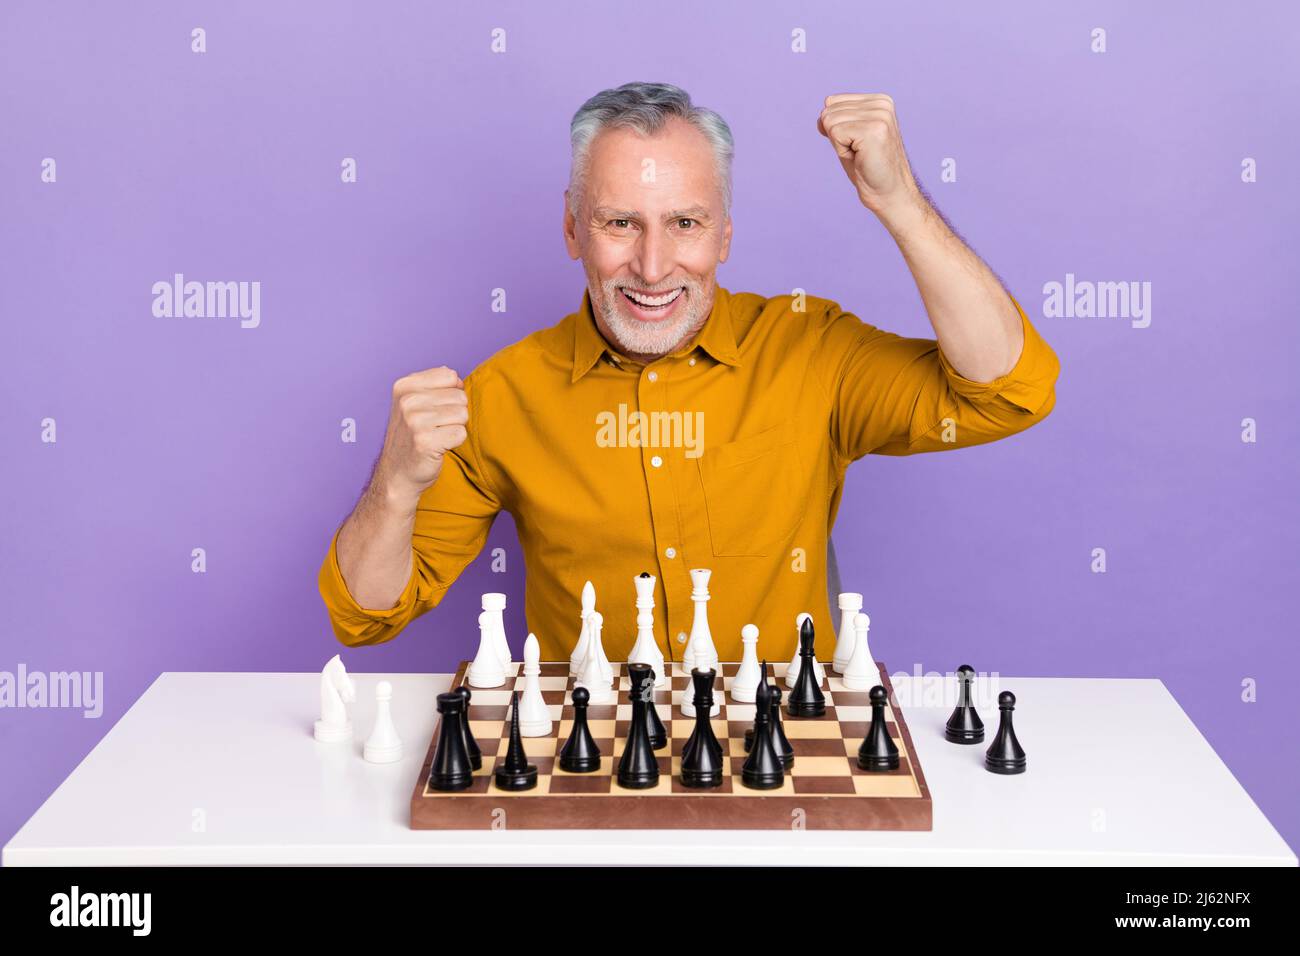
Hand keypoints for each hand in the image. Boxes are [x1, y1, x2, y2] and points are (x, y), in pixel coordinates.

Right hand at [377, 366, 468, 499]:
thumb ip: (434, 385)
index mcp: (404, 386)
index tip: (434, 410)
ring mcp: (415, 421)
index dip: (450, 395)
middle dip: (454, 414)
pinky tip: (437, 447)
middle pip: (459, 396)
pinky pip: (461, 433)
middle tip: (435, 428)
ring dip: (454, 428)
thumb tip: (456, 378)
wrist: (397, 474)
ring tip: (436, 436)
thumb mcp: (414, 403)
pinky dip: (454, 443)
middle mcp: (407, 401)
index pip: (450, 376)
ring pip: (462, 414)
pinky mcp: (425, 442)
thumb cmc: (412, 437)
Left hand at [817, 93, 919, 216]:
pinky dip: (841, 151)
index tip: (856, 144)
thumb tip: (821, 114)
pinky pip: (835, 133)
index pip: (832, 102)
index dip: (835, 128)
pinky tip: (861, 157)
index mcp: (879, 101)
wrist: (889, 193)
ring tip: (860, 155)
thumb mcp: (850, 137)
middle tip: (859, 153)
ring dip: (839, 145)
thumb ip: (838, 119)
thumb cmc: (868, 169)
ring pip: (829, 121)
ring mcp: (880, 115)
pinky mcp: (874, 129)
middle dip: (836, 137)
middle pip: (828, 111)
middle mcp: (882, 104)